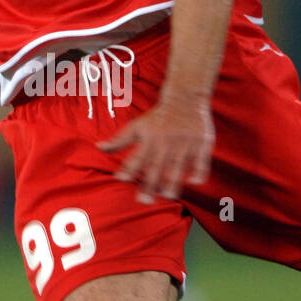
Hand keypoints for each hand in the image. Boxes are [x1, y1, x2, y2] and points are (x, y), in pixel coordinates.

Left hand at [97, 94, 214, 201]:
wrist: (184, 98)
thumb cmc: (157, 117)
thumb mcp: (137, 126)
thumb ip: (119, 140)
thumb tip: (99, 147)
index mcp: (150, 138)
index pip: (137, 157)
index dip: (128, 168)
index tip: (120, 179)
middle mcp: (166, 142)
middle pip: (157, 166)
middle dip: (150, 184)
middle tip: (144, 201)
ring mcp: (185, 143)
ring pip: (178, 166)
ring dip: (172, 182)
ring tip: (167, 196)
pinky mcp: (202, 143)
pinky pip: (201, 161)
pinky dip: (198, 172)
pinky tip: (192, 182)